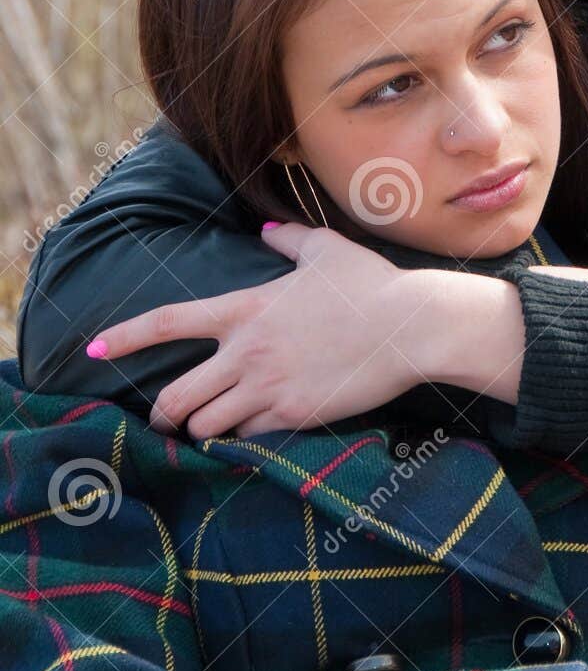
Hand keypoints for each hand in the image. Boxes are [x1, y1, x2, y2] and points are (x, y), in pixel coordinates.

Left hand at [85, 222, 454, 438]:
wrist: (411, 326)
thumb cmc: (372, 284)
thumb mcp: (328, 249)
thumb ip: (289, 239)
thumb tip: (266, 232)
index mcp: (247, 308)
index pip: (169, 322)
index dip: (125, 337)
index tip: (93, 347)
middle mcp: (248, 350)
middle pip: (175, 396)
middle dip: (164, 414)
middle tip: (166, 420)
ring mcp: (268, 386)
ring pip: (206, 425)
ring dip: (204, 429)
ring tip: (214, 426)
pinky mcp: (294, 415)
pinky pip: (248, 438)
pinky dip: (244, 438)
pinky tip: (256, 430)